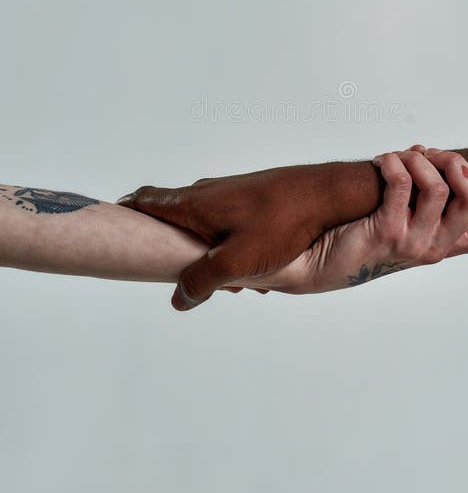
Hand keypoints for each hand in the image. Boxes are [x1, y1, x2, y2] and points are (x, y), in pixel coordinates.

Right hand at [117, 161, 381, 310]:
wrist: (330, 194)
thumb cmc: (284, 221)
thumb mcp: (239, 260)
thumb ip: (203, 279)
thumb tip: (178, 299)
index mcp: (194, 203)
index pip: (145, 200)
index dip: (125, 213)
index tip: (113, 228)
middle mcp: (207, 193)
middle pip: (171, 215)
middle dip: (172, 249)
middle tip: (180, 277)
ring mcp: (230, 194)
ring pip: (204, 226)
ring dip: (207, 255)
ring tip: (231, 284)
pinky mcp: (252, 199)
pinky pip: (228, 226)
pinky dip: (230, 248)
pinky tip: (255, 272)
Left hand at [227, 146, 467, 294]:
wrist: (312, 261)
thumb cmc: (353, 234)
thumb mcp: (397, 215)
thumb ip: (419, 192)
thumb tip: (428, 153)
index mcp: (444, 245)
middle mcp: (435, 249)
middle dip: (456, 163)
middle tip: (431, 154)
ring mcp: (413, 244)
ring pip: (442, 186)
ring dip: (420, 158)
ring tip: (398, 156)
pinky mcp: (387, 234)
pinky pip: (403, 183)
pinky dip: (394, 162)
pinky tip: (380, 161)